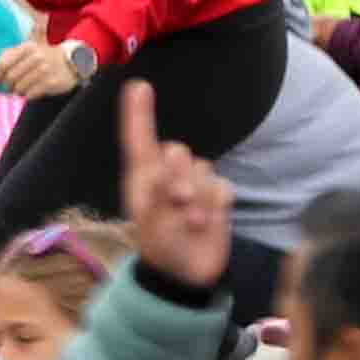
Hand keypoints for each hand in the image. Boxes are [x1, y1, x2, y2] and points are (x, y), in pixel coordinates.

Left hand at [0, 38, 80, 100]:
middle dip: (8, 84)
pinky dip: (28, 95)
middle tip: (11, 86)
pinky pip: (31, 94)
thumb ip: (9, 57)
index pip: (3, 63)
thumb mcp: (28, 49)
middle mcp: (36, 57)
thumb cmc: (43, 56)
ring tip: (21, 89)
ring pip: (19, 87)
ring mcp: (45, 70)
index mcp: (27, 47)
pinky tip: (31, 92)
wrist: (71, 62)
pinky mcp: (52, 82)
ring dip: (18, 91)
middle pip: (10, 77)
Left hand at [118, 79, 230, 289]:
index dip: (139, 113)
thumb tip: (170, 160)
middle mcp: (167, 174)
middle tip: (177, 202)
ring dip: (198, 197)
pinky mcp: (216, 196)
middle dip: (179, 175)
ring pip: (204, 169)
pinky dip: (215, 205)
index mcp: (143, 176)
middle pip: (178, 151)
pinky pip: (222, 187)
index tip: (138, 86)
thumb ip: (159, 187)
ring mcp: (194, 184)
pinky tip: (206, 223)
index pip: (139, 139)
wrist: (186, 273)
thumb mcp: (151, 219)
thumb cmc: (159, 244)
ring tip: (190, 222)